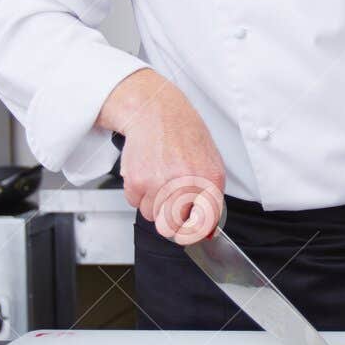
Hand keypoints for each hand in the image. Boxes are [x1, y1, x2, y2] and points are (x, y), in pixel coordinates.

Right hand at [98, 69, 224, 244]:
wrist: (156, 111)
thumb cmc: (184, 135)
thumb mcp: (209, 163)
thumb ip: (210, 197)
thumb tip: (206, 230)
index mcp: (209, 181)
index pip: (201, 227)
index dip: (190, 233)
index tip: (186, 232)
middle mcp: (186, 184)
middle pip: (169, 229)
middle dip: (167, 221)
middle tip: (168, 204)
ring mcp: (160, 183)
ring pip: (150, 215)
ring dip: (152, 202)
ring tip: (159, 178)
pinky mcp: (138, 180)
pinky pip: (134, 202)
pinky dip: (138, 191)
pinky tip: (147, 171)